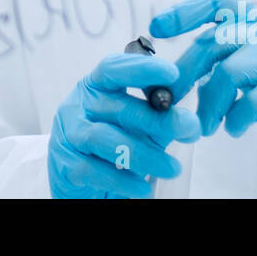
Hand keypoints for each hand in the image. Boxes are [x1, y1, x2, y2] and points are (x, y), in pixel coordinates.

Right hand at [48, 53, 199, 198]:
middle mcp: (79, 105)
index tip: (172, 73)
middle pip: (117, 106)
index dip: (142, 69)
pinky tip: (143, 187)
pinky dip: (121, 180)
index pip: (114, 69)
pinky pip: (93, 170)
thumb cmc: (113, 145)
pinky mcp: (65, 165)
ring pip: (105, 138)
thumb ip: (160, 116)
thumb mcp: (138, 126)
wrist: (82, 182)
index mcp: (96, 87)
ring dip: (143, 153)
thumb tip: (191, 113)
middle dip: (156, 117)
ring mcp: (69, 134)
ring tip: (172, 168)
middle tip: (188, 127)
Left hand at [150, 0, 256, 174]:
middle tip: (169, 103)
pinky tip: (234, 129)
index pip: (217, 2)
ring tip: (203, 127)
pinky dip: (237, 118)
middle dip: (185, 75)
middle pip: (213, 43)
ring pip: (230, 72)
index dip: (184, 11)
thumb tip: (181, 77)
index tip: (156, 27)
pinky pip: (255, 100)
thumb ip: (225, 59)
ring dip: (209, 104)